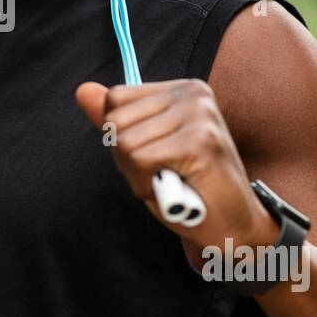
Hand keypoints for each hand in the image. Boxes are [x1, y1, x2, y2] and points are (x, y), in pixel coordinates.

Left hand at [74, 79, 275, 250]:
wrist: (233, 226)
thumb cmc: (189, 189)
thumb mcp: (145, 150)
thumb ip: (116, 121)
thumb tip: (82, 91)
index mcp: (181, 89)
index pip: (115, 99)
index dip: (122, 137)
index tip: (156, 155)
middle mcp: (193, 94)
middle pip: (115, 121)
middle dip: (128, 159)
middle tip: (164, 174)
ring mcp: (199, 115)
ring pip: (125, 142)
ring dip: (139, 176)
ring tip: (172, 182)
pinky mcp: (200, 142)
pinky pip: (141, 160)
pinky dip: (149, 184)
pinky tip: (176, 190)